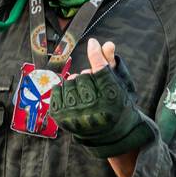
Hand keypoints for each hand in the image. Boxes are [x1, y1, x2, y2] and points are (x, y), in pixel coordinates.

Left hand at [59, 40, 140, 176]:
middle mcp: (94, 109)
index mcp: (111, 99)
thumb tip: (106, 43)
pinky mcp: (62, 119)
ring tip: (83, 92)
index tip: (92, 43)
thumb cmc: (115, 103)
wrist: (109, 133)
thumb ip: (111, 62)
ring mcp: (76, 115)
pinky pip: (57, 91)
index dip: (95, 54)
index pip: (100, 69)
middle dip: (87, 76)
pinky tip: (72, 96)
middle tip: (92, 85)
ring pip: (69, 81)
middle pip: (83, 75)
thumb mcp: (119, 83)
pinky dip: (63, 89)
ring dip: (75, 83)